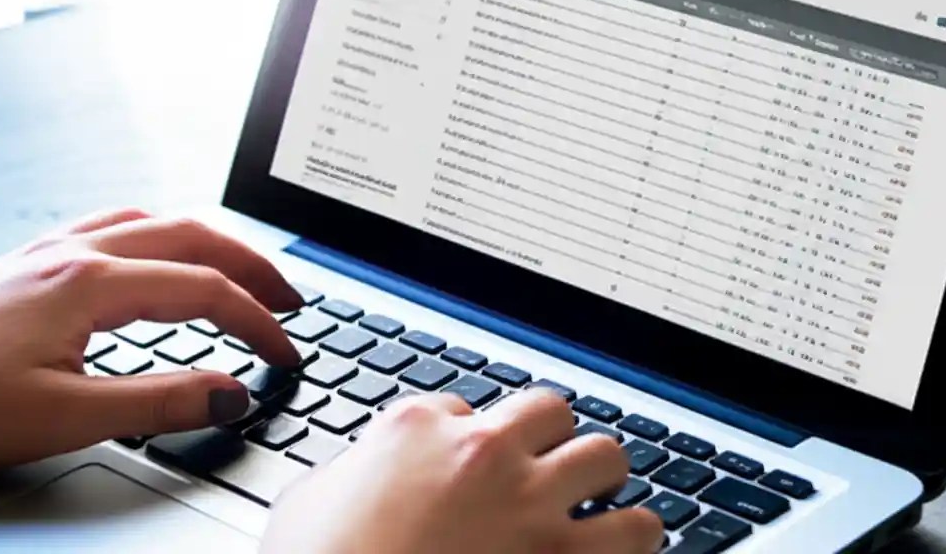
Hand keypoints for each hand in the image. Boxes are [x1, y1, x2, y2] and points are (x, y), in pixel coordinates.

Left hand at [0, 209, 302, 474]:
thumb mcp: (67, 417)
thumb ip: (160, 402)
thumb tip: (230, 392)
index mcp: (91, 283)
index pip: (205, 290)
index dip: (257, 324)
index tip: (286, 355)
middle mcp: (74, 252)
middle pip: (192, 236)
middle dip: (251, 266)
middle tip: (291, 300)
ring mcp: (50, 251)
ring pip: (154, 222)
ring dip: (209, 245)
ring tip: (241, 274)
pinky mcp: (31, 264)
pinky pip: (115, 228)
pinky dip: (160, 238)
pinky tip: (158, 260)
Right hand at [262, 390, 663, 553]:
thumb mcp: (307, 500)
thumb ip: (347, 472)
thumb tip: (356, 474)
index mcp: (416, 429)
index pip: (462, 406)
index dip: (466, 439)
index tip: (467, 467)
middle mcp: (481, 453)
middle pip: (548, 411)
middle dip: (550, 439)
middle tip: (547, 469)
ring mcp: (529, 504)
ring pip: (606, 458)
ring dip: (603, 481)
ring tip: (600, 501)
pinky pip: (638, 530)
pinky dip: (636, 537)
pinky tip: (625, 546)